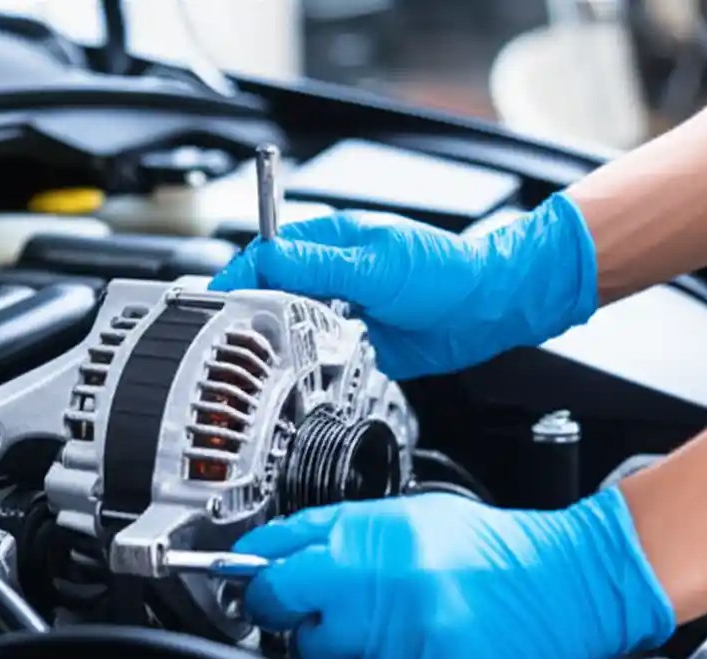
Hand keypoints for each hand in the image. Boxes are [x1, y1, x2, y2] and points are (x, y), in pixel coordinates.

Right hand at [209, 193, 598, 378]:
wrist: (491, 307)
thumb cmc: (446, 271)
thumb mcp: (375, 265)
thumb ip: (317, 265)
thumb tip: (265, 258)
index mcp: (328, 244)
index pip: (265, 258)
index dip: (237, 280)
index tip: (215, 304)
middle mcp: (330, 276)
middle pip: (271, 295)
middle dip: (254, 315)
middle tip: (240, 336)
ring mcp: (342, 309)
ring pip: (292, 327)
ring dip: (284, 340)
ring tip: (277, 352)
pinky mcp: (355, 341)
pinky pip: (319, 354)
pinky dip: (312, 362)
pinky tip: (313, 366)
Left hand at [235, 489, 674, 658]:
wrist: (566, 580)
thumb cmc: (488, 548)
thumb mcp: (405, 515)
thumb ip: (334, 533)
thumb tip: (272, 551)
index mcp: (364, 539)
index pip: (272, 567)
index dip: (258, 580)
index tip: (257, 587)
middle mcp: (375, 588)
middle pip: (290, 622)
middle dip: (299, 620)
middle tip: (332, 614)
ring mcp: (399, 641)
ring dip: (344, 655)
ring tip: (389, 632)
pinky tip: (415, 654)